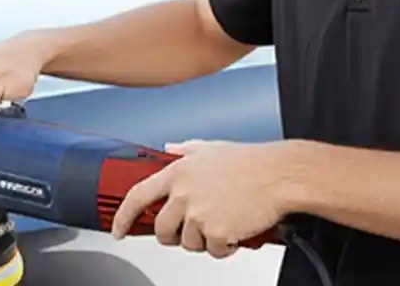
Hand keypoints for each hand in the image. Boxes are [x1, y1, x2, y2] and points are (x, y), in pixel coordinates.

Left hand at [111, 139, 290, 258]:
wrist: (281, 175)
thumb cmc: (252, 162)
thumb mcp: (212, 148)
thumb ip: (186, 150)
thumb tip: (170, 148)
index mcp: (178, 172)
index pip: (137, 196)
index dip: (123, 216)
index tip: (118, 228)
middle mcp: (184, 193)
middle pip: (161, 229)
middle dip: (174, 236)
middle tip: (193, 229)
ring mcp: (198, 213)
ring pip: (189, 243)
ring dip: (205, 239)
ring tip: (225, 221)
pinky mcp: (216, 231)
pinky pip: (213, 250)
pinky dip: (225, 246)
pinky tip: (236, 229)